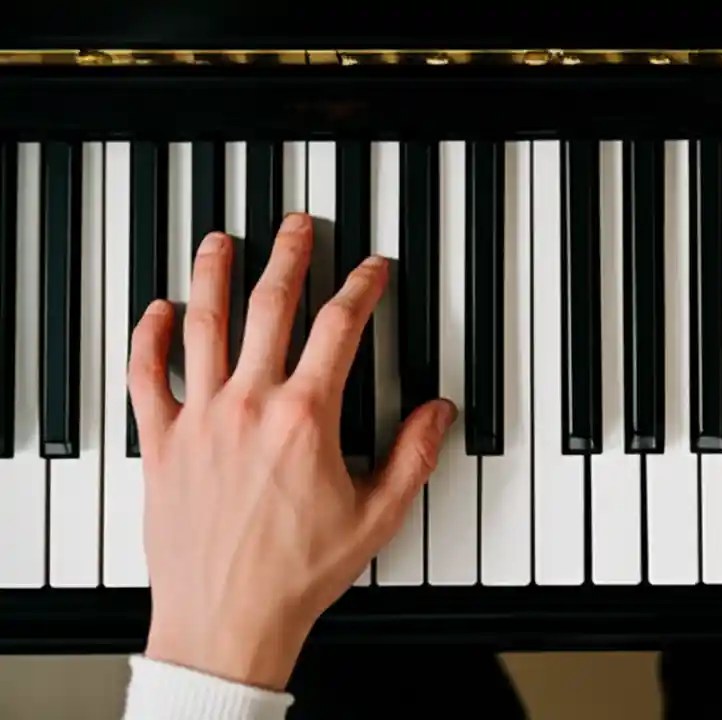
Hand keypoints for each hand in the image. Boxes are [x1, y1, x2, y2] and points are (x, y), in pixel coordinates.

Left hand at [127, 212, 456, 690]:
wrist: (228, 620)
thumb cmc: (297, 574)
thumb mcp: (377, 516)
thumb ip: (414, 456)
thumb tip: (439, 412)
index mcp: (305, 418)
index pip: (339, 327)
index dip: (361, 286)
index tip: (371, 269)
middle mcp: (249, 406)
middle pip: (269, 306)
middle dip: (289, 256)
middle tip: (297, 227)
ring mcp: (199, 419)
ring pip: (202, 326)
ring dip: (212, 275)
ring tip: (221, 242)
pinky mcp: (160, 442)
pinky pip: (145, 376)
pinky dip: (148, 337)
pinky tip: (156, 311)